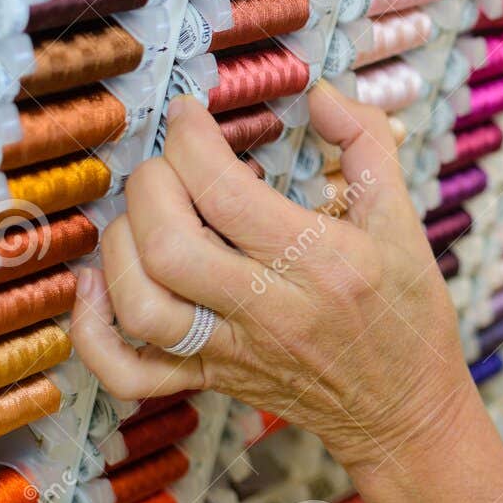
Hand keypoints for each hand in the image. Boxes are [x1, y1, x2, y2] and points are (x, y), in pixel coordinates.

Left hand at [70, 82, 476, 473]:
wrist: (407, 409)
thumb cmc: (408, 313)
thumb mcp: (405, 218)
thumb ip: (367, 145)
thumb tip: (321, 93)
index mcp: (324, 262)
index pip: (229, 195)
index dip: (193, 142)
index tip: (189, 115)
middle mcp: (273, 310)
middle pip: (171, 246)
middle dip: (152, 186)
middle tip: (169, 161)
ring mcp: (235, 352)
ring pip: (143, 305)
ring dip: (121, 247)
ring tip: (144, 215)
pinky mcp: (213, 381)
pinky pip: (129, 372)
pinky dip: (95, 333)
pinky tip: (101, 287)